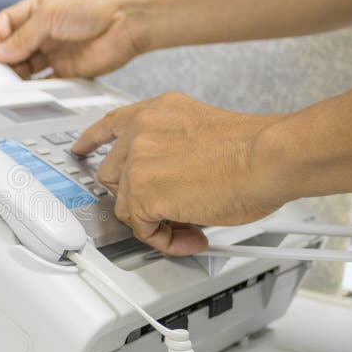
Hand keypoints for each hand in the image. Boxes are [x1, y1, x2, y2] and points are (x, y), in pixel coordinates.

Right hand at [0, 0, 144, 78]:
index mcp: (38, 8)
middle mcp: (45, 30)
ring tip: (10, 81)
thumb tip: (0, 52)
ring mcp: (56, 51)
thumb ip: (23, 36)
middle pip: (14, 49)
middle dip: (3, 59)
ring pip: (27, 67)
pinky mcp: (68, 70)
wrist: (130, 19)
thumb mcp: (50, 13)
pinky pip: (46, 82)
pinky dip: (35, 88)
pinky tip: (27, 89)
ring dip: (17, 75)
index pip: (6, 25)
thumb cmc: (98, 2)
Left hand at [72, 93, 285, 254]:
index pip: (111, 124)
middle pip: (112, 174)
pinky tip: (190, 236)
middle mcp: (141, 130)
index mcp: (156, 111)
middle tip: (170, 209)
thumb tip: (169, 189)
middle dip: (136, 196)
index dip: (92, 140)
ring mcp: (137, 161)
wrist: (270, 156)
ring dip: (154, 221)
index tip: (81, 149)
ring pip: (126, 206)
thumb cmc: (254, 148)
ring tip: (189, 225)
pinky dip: (164, 240)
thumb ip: (173, 152)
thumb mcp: (200, 133)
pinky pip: (141, 229)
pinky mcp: (142, 192)